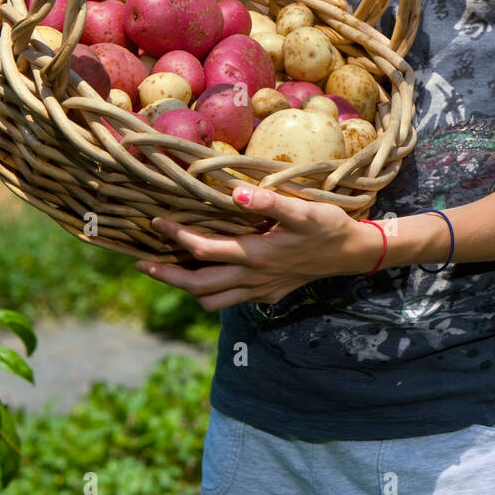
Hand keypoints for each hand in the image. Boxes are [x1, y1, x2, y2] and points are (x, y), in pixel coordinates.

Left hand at [134, 184, 381, 309]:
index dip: (176, 237)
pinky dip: (212, 294)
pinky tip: (210, 278)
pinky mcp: (269, 295)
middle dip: (167, 276)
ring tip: (169, 273)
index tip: (155, 223)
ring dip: (187, 289)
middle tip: (142, 265)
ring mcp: (260, 290)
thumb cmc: (328, 226)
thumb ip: (268, 201)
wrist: (352, 253)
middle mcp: (252, 278)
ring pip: (212, 300)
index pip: (203, 250)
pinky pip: (232, 301)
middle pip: (198, 286)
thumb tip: (233, 193)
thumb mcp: (302, 210)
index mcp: (254, 255)